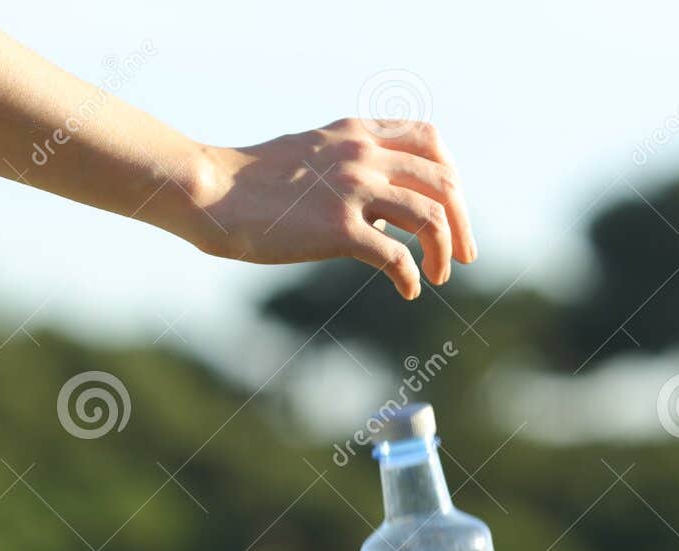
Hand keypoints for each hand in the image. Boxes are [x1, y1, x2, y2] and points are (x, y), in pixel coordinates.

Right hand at [183, 118, 477, 299]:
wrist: (214, 193)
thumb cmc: (256, 182)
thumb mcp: (313, 154)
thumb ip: (352, 165)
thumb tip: (386, 208)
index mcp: (357, 133)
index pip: (430, 142)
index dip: (451, 178)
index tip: (452, 209)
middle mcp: (362, 155)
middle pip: (443, 183)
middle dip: (461, 223)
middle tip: (464, 256)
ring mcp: (353, 190)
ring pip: (431, 218)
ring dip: (445, 252)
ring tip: (441, 275)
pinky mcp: (338, 228)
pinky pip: (397, 256)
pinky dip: (412, 277)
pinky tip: (408, 290)